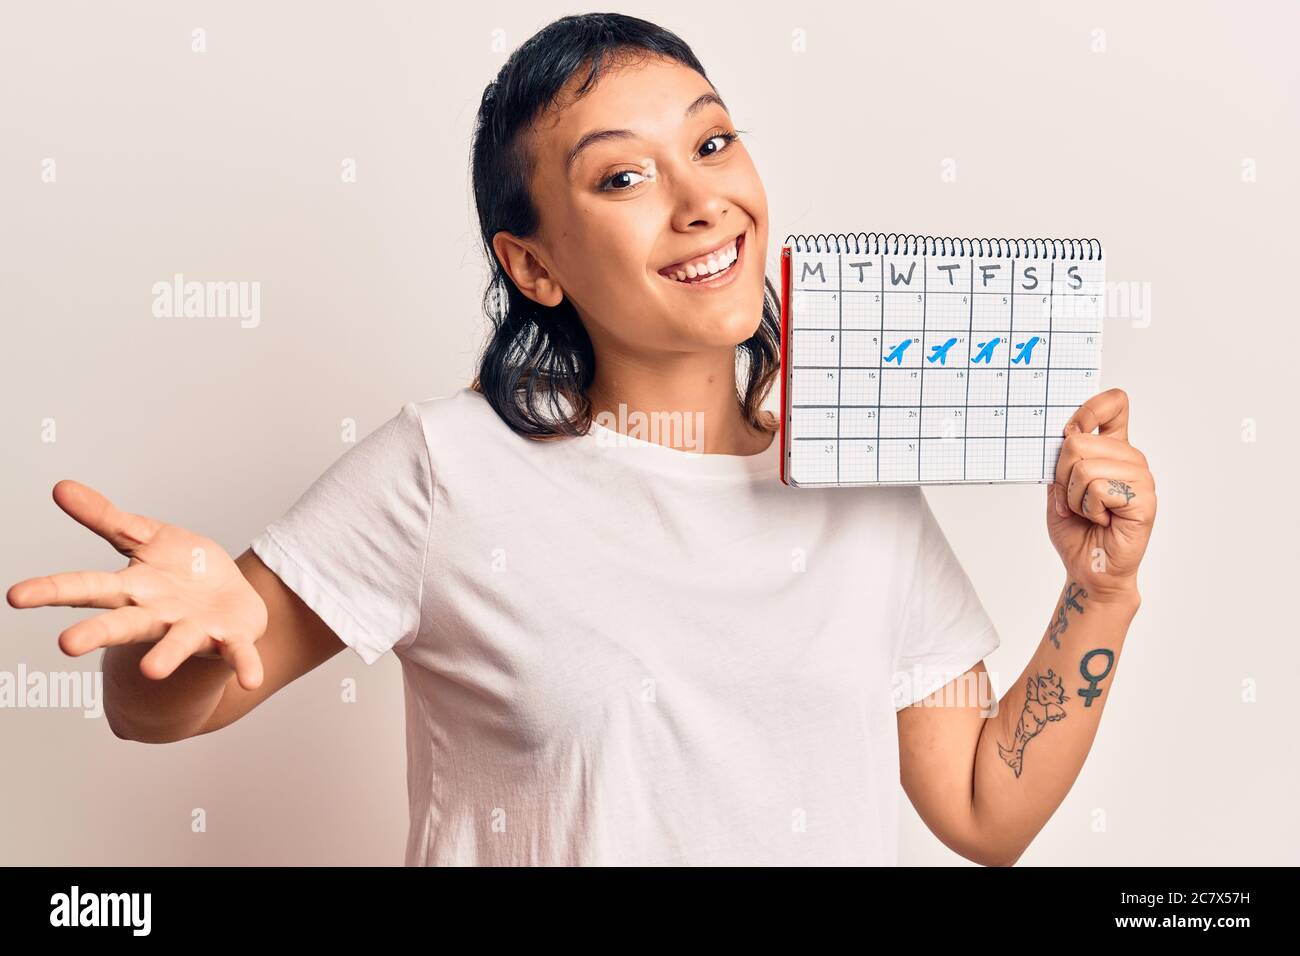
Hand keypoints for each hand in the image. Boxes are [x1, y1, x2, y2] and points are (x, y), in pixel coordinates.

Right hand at [7, 480, 268, 688]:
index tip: (15, 595)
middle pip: (120, 623)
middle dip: (95, 633)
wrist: (230, 601)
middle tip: (66, 644)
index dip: (51, 590)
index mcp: (132, 589)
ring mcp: (191, 630)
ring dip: (165, 657)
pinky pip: (237, 654)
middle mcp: (155, 616)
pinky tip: (251, 679)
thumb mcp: (146, 536)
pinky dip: (244, 665)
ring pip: (176, 643)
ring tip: (151, 670)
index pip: (85, 587)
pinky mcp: (229, 639)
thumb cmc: (181, 570)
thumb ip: (106, 518)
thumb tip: (60, 487)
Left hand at [1047, 388, 1155, 600]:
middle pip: (1078, 441)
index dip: (1089, 408)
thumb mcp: (1058, 486)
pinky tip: (1102, 521)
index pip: (1114, 404)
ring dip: (1074, 497)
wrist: (1087, 567)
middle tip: (1073, 499)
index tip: (1070, 429)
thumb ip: (1062, 458)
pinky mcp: (1144, 500)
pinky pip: (1099, 489)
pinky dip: (1088, 510)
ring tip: (1089, 512)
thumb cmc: (1075, 529)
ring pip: (1085, 467)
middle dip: (1061, 475)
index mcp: (1112, 449)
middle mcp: (1130, 458)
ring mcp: (1141, 478)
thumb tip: (1067, 433)